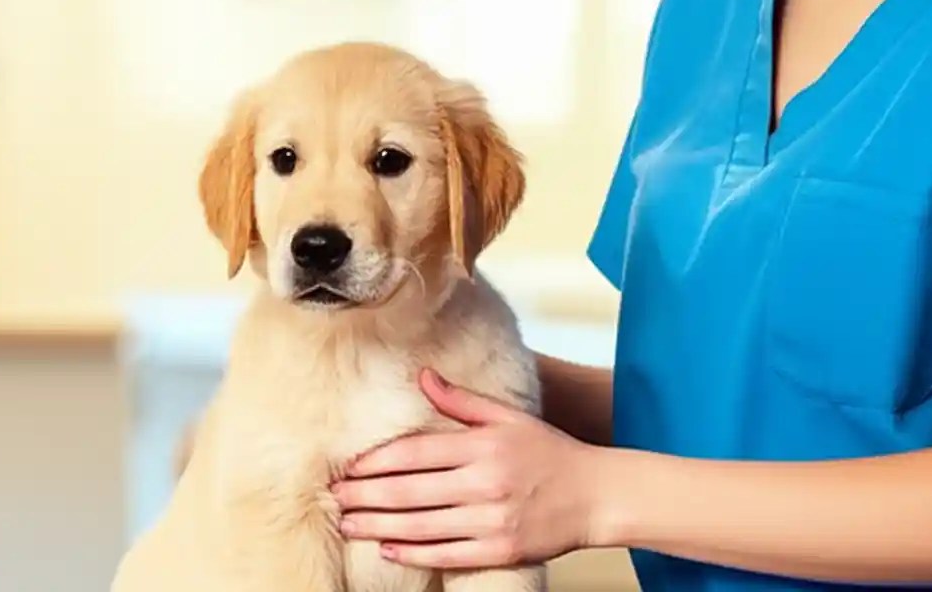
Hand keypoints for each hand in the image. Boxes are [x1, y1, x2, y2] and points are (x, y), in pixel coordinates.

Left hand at [332, 368, 604, 568]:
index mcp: (484, 446)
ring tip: (347, 524)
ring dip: (377, 527)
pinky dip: (413, 553)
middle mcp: (486, 482)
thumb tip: (422, 376)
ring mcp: (492, 520)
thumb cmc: (551, 452)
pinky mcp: (501, 551)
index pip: (415, 454)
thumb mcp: (509, 417)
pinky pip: (447, 554)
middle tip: (334, 497)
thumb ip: (462, 401)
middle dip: (364, 496)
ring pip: (420, 526)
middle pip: (409, 492)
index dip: (374, 462)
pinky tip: (388, 548)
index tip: (346, 467)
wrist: (597, 495)